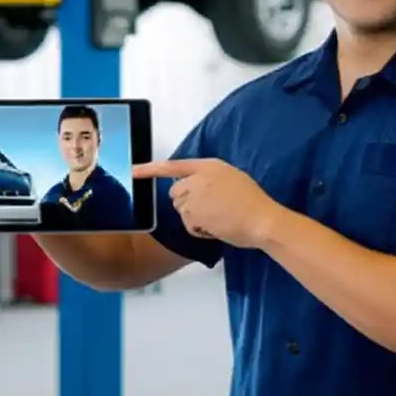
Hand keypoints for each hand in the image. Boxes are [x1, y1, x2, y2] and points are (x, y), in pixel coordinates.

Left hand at [132, 158, 286, 248]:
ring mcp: (193, 197)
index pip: (172, 166)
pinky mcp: (193, 215)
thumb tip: (195, 188)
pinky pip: (188, 225)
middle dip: (186, 203)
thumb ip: (210, 179)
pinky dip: (199, 230)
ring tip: (218, 218)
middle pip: (175, 193)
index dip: (149, 169)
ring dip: (194, 217)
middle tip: (209, 210)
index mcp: (208, 166)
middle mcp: (197, 179)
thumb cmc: (253, 201)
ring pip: (181, 210)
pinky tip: (217, 227)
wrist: (262, 219)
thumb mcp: (232, 179)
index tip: (132, 171)